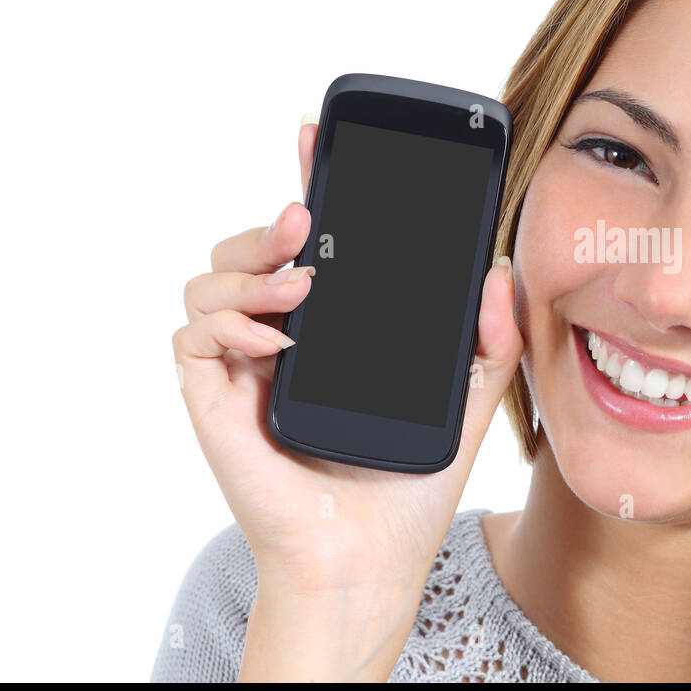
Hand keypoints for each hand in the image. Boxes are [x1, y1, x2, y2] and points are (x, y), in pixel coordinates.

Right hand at [172, 115, 523, 601]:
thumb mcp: (468, 397)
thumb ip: (491, 336)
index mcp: (335, 325)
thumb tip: (499, 268)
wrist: (371, 555)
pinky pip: (192, 335)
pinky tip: (274, 338)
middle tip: (307, 218)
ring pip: (211, 277)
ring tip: (304, 289)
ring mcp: (245, 364)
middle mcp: (284, 334)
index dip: (308, 182)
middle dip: (271, 221)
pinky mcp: (215, 398)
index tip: (316, 135)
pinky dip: (226, 322)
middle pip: (250, 245)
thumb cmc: (408, 482)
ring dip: (251, 268)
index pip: (311, 241)